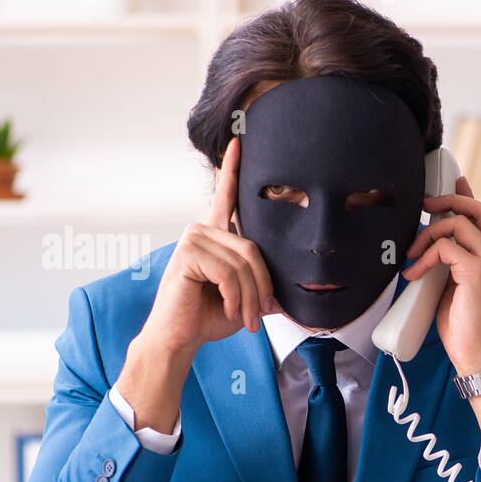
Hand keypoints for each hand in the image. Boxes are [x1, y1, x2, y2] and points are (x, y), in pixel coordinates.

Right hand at [138, 136, 277, 359]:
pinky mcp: (187, 253)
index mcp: (215, 237)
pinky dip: (236, 296)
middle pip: (253, 248)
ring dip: (250, 296)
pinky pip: (228, 272)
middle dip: (262, 286)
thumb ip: (267, 287)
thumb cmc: (209, 317)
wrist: (180, 339)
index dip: (232, 170)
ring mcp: (192, 239)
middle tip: (259, 314)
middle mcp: (202, 231)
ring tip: (246, 317)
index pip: (226, 198)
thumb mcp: (246, 299)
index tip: (239, 142)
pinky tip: (230, 310)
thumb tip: (300, 291)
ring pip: (243, 262)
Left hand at [403, 175, 480, 375]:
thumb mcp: (461, 287)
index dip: (468, 196)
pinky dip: (425, 257)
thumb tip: (436, 245)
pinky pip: (445, 248)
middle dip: (450, 200)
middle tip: (426, 206)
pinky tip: (415, 273)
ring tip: (414, 255)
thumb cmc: (470, 331)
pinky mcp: (478, 272)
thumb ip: (455, 263)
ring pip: (458, 224)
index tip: (453, 183)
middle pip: (480, 209)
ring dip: (429, 234)